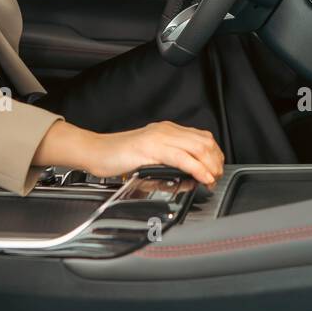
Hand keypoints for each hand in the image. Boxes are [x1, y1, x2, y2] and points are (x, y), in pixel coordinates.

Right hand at [33, 119, 224, 185]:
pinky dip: (198, 169)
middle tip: (216, 178)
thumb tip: (189, 178)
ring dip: (210, 166)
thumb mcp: (150, 159)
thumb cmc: (117, 157)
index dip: (215, 155)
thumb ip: (169, 164)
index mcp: (167, 130)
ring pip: (198, 147)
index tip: (216, 170)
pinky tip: (202, 178)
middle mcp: (166, 130)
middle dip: (216, 162)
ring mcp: (159, 137)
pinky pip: (182, 157)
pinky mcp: (151, 148)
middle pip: (205, 142)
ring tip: (211, 180)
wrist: (94, 152)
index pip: (202, 137)